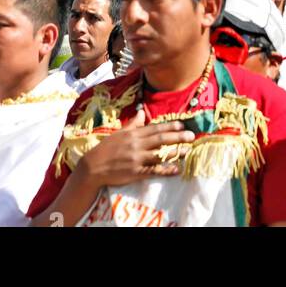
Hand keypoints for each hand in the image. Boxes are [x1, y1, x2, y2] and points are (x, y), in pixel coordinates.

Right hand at [79, 108, 194, 186]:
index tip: (182, 125)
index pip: (155, 128)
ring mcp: (136, 159)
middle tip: (192, 136)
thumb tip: (141, 113)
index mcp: (133, 134)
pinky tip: (176, 170)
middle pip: (160, 139)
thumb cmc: (106, 149)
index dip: (169, 127)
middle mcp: (137, 145)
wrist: (93, 167)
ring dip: (175, 153)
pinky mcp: (135, 172)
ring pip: (159, 154)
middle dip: (177, 137)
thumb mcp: (119, 133)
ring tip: (188, 151)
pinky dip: (165, 170)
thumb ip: (133, 124)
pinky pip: (153, 170)